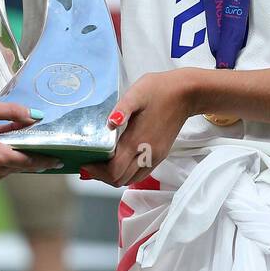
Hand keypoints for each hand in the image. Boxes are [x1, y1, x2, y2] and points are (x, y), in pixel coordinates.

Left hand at [81, 71, 198, 187]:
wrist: (186, 94)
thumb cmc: (159, 90)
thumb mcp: (137, 93)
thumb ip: (122, 109)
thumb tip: (109, 123)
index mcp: (137, 141)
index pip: (113, 171)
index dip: (96, 171)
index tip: (83, 164)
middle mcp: (146, 154)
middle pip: (119, 180)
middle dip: (101, 176)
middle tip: (89, 164)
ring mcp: (155, 157)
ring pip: (130, 180)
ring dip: (113, 176)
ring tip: (101, 164)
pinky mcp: (160, 155)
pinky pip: (140, 174)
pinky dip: (126, 173)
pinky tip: (118, 161)